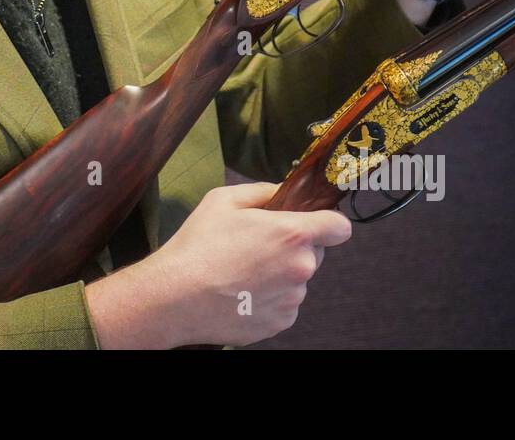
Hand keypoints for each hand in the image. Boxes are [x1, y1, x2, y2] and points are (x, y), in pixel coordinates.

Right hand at [85, 182, 351, 347]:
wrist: (175, 298)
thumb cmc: (198, 246)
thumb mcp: (223, 200)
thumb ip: (262, 191)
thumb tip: (282, 192)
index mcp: (292, 234)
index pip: (339, 227)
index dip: (328, 223)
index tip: (315, 225)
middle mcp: (300, 268)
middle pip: (315, 254)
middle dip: (294, 249)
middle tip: (256, 248)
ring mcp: (292, 299)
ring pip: (296, 281)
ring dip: (279, 276)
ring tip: (241, 274)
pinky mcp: (280, 323)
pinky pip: (284, 305)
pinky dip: (269, 300)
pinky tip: (240, 294)